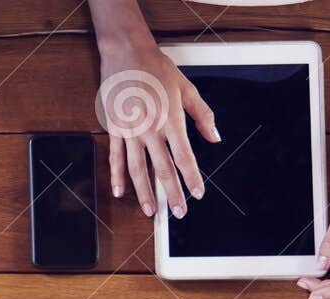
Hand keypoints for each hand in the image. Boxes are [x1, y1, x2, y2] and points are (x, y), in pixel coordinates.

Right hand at [95, 34, 217, 217]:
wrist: (126, 53)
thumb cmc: (157, 68)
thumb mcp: (186, 88)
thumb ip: (202, 115)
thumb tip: (215, 138)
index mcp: (170, 119)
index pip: (184, 157)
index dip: (191, 178)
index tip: (197, 194)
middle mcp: (150, 129)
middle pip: (162, 169)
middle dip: (171, 193)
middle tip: (178, 213)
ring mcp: (130, 131)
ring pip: (137, 169)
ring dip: (144, 193)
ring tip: (150, 211)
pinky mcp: (114, 129)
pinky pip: (115, 158)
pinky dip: (117, 177)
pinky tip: (121, 192)